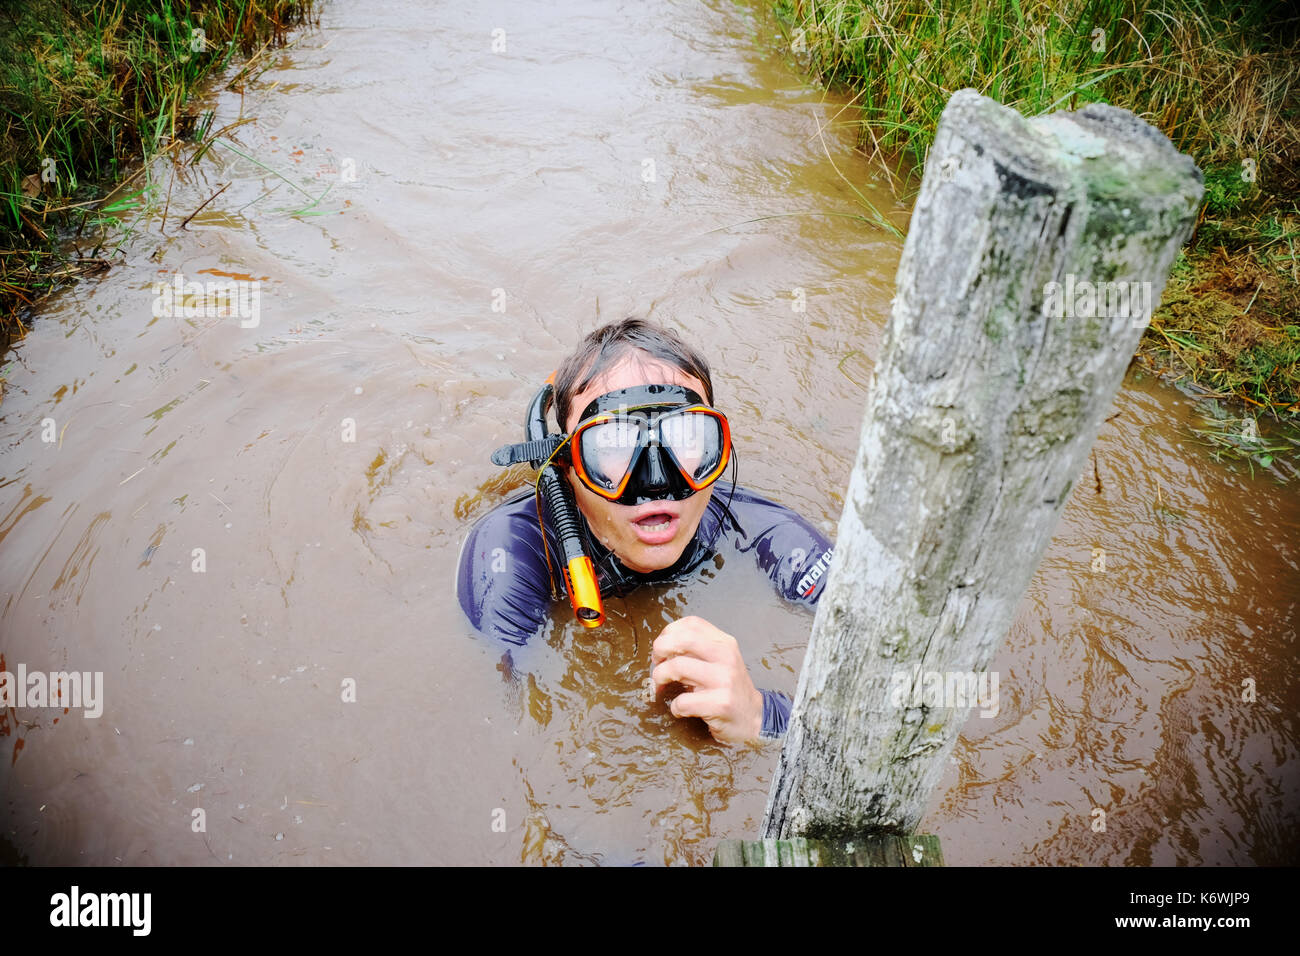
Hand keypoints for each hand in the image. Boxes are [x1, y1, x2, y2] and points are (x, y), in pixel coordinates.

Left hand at [650, 616, 763, 744]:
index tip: (663, 648)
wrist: (754, 718)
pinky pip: (683, 701)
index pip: (691, 623)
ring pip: (677, 667)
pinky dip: (675, 707)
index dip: (669, 632)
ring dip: (660, 678)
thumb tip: (662, 647)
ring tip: (661, 687)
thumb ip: (697, 650)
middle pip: (682, 639)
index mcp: (724, 643)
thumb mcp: (719, 661)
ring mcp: (725, 680)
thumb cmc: (728, 689)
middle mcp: (726, 657)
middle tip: (656, 664)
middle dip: (660, 650)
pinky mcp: (721, 704)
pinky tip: (680, 709)